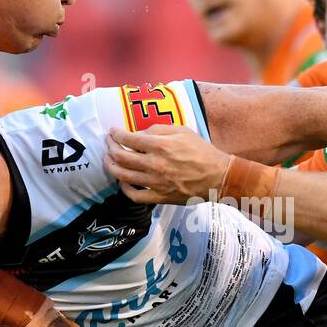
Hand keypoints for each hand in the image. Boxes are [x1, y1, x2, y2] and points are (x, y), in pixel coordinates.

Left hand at [105, 125, 230, 204]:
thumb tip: (139, 133)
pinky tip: (122, 182)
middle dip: (110, 147)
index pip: (128, 139)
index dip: (116, 134)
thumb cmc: (201, 151)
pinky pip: (135, 196)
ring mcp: (156, 182)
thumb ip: (158, 129)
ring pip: (123, 176)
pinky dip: (124, 189)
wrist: (217, 176)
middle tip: (108, 143)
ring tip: (108, 161)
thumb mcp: (182, 131)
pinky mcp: (160, 197)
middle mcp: (155, 164)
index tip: (114, 132)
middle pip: (121, 157)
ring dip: (111, 167)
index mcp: (161, 146)